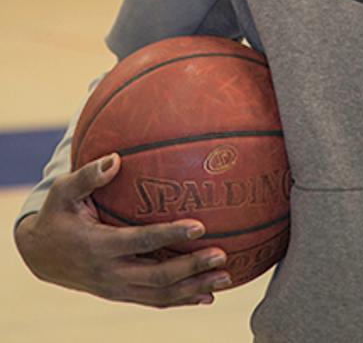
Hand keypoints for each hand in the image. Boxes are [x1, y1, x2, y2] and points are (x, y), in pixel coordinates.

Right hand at [14, 153, 231, 306]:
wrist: (39, 256)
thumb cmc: (56, 215)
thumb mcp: (63, 192)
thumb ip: (88, 175)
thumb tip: (116, 158)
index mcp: (98, 246)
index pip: (140, 242)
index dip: (170, 235)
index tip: (199, 225)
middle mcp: (109, 273)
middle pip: (157, 277)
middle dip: (191, 268)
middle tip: (222, 255)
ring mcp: (116, 289)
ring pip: (160, 295)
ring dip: (193, 288)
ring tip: (226, 278)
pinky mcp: (121, 294)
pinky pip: (154, 301)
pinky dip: (182, 300)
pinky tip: (207, 295)